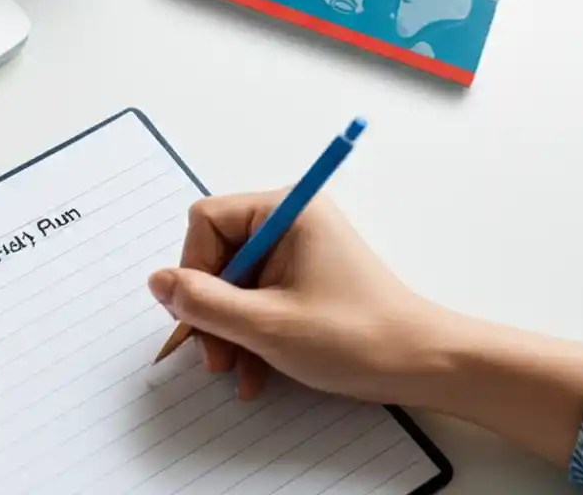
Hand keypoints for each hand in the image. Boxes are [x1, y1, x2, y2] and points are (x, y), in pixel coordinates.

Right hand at [148, 192, 439, 403]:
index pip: (207, 221)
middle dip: (211, 309)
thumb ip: (204, 301)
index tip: (198, 315)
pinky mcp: (304, 279)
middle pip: (218, 255)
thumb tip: (157, 282)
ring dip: (228, 330)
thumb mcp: (266, 323)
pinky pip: (257, 298)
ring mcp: (298, 250)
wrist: (424, 365)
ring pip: (234, 283)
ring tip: (236, 372)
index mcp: (286, 210)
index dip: (193, 269)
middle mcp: (291, 221)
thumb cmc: (356, 336)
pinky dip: (250, 334)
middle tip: (215, 358)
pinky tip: (254, 372)